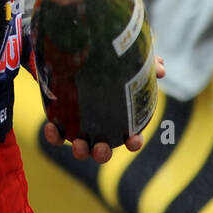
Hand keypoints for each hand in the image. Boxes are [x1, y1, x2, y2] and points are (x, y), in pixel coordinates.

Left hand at [42, 56, 163, 161]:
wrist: (79, 59)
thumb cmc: (110, 67)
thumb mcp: (128, 63)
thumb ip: (146, 65)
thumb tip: (161, 68)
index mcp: (120, 121)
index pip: (131, 138)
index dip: (134, 142)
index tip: (134, 141)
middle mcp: (100, 129)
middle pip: (104, 150)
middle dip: (103, 153)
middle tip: (101, 147)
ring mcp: (80, 127)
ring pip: (81, 148)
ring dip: (80, 151)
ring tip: (79, 143)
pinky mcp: (61, 122)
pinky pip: (57, 136)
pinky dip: (54, 136)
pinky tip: (51, 126)